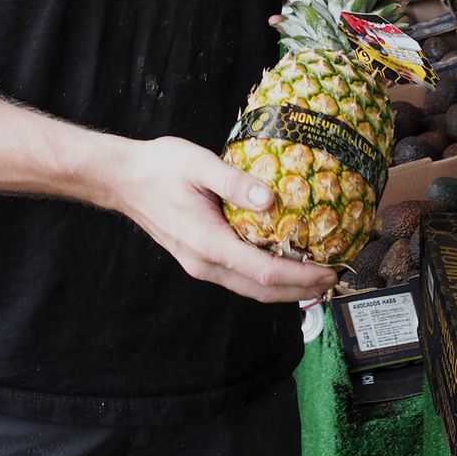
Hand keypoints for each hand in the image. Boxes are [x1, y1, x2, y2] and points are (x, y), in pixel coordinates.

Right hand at [115, 136, 337, 302]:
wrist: (123, 179)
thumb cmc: (159, 167)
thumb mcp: (199, 164)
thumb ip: (235, 182)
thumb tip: (271, 199)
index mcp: (209, 244)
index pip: (265, 273)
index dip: (301, 277)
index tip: (329, 271)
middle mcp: (205, 263)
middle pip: (261, 291)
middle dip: (301, 289)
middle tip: (333, 277)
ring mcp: (200, 265)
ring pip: (250, 289)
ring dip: (285, 287)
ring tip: (314, 274)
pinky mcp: (198, 259)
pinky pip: (238, 277)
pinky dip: (265, 278)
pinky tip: (280, 261)